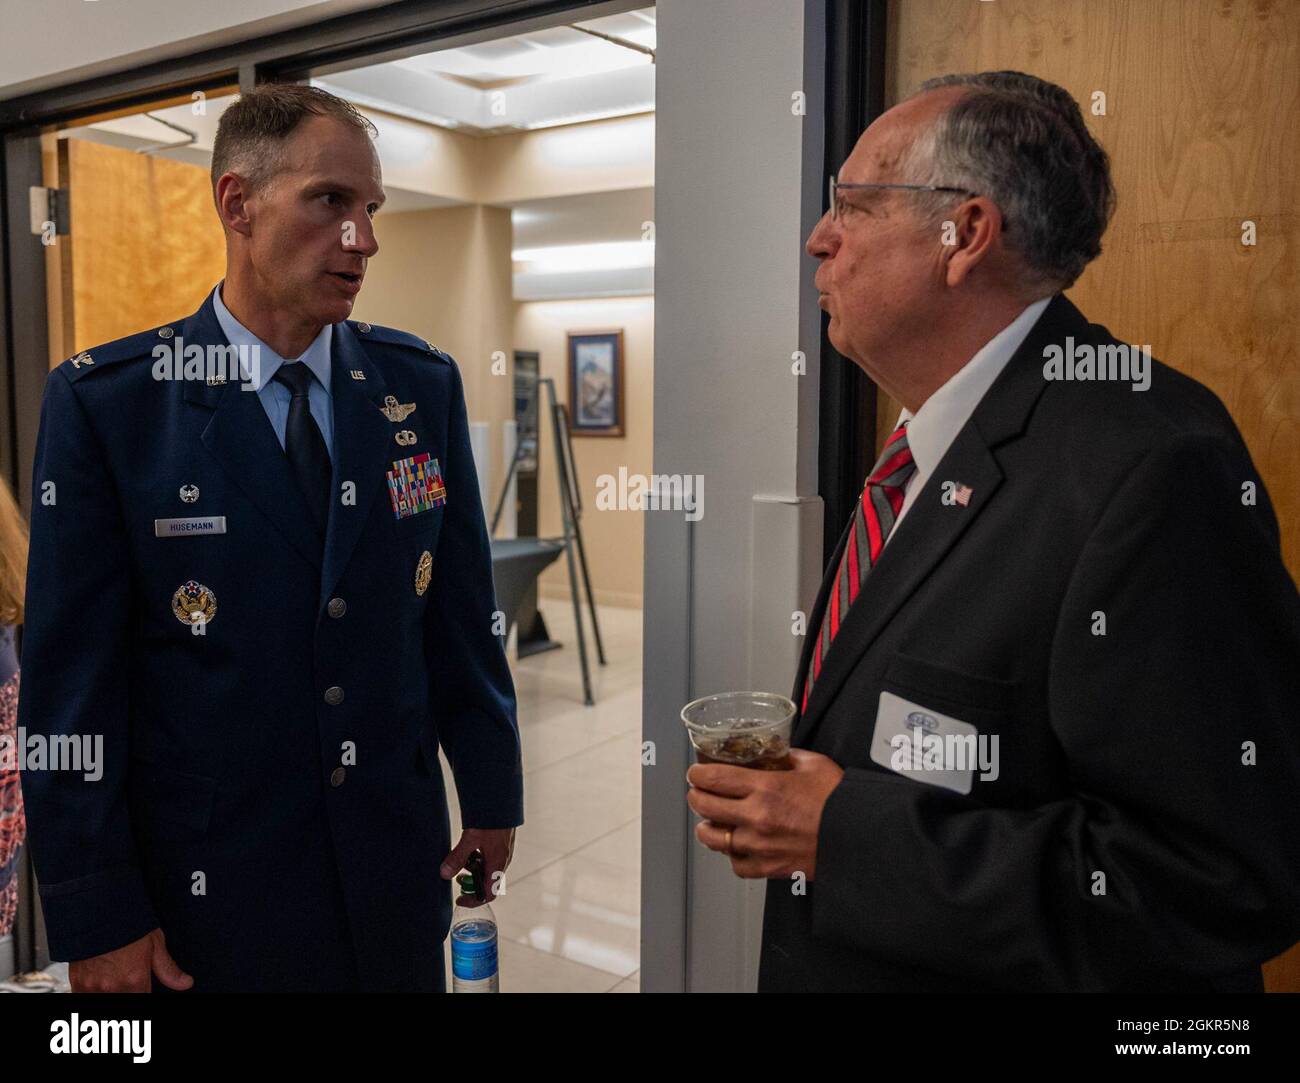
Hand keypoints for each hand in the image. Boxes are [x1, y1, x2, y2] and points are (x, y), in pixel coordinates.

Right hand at [69, 928, 193, 992]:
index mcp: (134, 979)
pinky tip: (100, 983)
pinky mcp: (77, 983)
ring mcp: (92, 987)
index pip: (143, 1001)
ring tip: (114, 980)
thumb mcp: (155, 944)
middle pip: (122, 1004)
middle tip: (128, 982)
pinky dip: (92, 994)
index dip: (144, 995)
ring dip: (109, 994)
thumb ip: (168, 969)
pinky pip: (84, 997)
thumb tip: (185, 983)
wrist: (98, 911)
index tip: (143, 988)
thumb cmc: (127, 924)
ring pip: (103, 1002)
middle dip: (128, 993)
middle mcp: (112, 987)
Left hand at [441, 827, 514, 906]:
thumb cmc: (491, 820)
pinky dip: (480, 860)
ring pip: (489, 870)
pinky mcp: (502, 844)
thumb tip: (444, 874)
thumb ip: (457, 857)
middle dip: (472, 885)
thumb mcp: (470, 839)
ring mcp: (503, 853)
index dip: (473, 900)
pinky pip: (491, 859)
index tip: (460, 899)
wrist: (504, 802)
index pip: (488, 894)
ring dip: (475, 871)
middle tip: (458, 880)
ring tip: (462, 862)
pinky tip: (471, 849)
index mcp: (497, 864)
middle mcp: (503, 861)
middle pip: (488, 883)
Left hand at [686, 748, 844, 879]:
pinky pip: (736, 865)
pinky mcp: (769, 867)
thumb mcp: (813, 764)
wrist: (860, 836)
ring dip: (707, 827)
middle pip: (705, 807)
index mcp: (766, 788)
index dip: (697, 773)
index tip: (695, 772)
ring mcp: (760, 845)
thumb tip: (773, 753)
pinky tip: (736, 846)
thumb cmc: (840, 802)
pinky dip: (732, 855)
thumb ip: (787, 757)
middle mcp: (757, 818)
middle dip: (695, 796)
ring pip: (713, 839)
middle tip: (697, 792)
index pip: (714, 778)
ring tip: (709, 821)